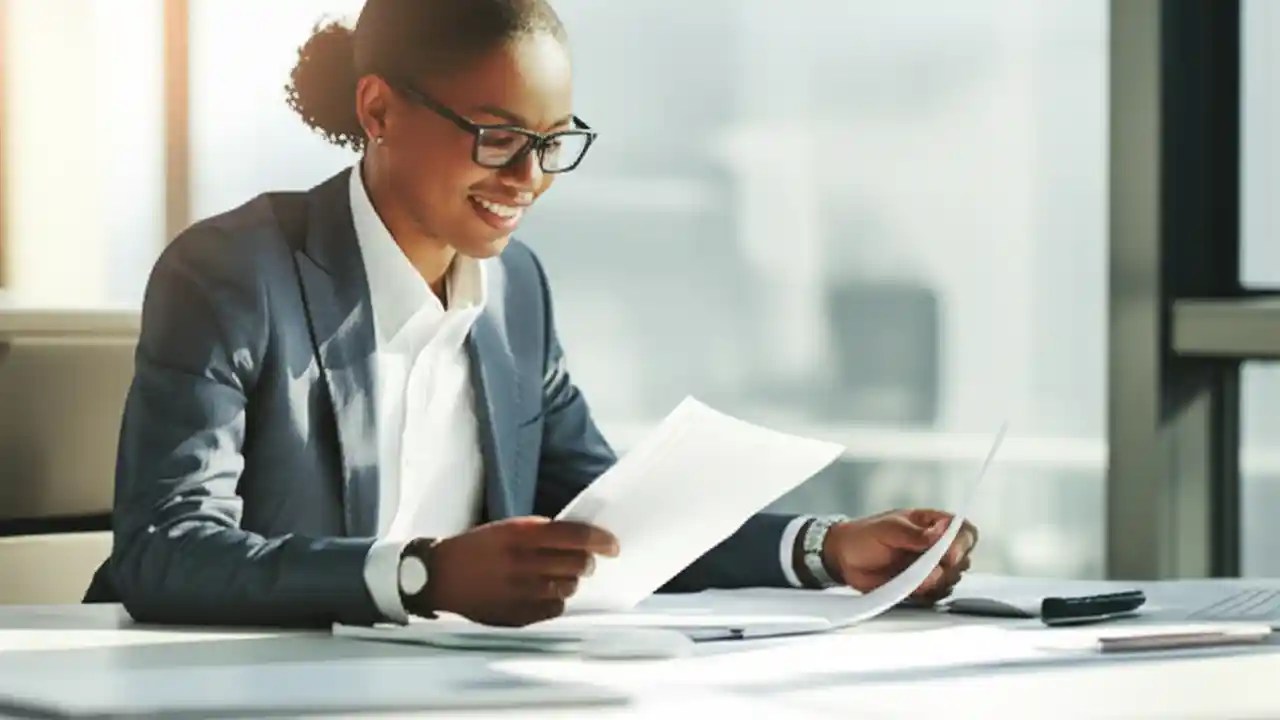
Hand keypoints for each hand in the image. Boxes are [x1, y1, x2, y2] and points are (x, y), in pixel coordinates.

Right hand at [409, 517, 618, 626]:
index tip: (613, 545)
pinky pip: (553, 610)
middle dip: (586, 562)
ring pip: (567, 589)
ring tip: (558, 577)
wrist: (440, 576)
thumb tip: (579, 538)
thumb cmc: (477, 548)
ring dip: (569, 582)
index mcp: (520, 534)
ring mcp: (519, 592)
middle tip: (585, 562)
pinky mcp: (516, 615)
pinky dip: (554, 601)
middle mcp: (522, 563)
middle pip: (577, 564)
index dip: (600, 540)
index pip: (574, 535)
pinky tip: (542, 594)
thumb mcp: (507, 528)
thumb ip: (541, 532)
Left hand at [821, 509, 977, 603]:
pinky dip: (926, 594)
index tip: (948, 556)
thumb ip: (913, 533)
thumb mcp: (887, 529)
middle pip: (963, 560)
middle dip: (946, 569)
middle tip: (922, 569)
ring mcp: (931, 568)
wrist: (844, 558)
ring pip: (951, 580)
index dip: (962, 544)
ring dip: (934, 583)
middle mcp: (937, 546)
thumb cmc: (864, 535)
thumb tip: (938, 535)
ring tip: (909, 577)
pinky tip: (909, 587)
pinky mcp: (923, 587)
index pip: (963, 531)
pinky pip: (937, 595)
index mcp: (933, 524)